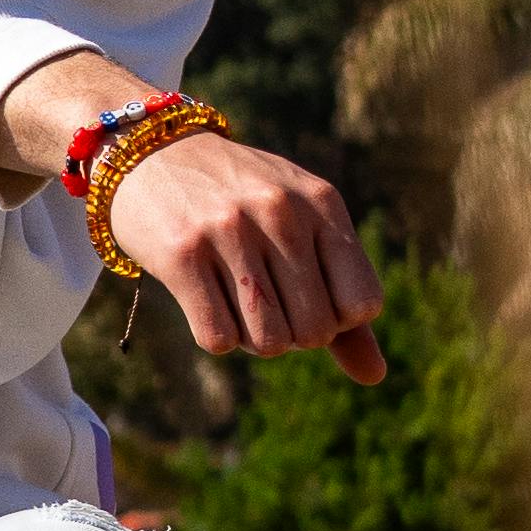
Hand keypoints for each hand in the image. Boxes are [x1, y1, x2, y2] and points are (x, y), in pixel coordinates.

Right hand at [109, 127, 389, 380]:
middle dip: (292, 333)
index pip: (362, 306)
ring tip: (236, 300)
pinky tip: (206, 299)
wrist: (154, 153)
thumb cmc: (243, 202)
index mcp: (323, 203)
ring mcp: (230, 230)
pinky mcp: (182, 253)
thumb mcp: (305, 229)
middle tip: (266, 301)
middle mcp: (281, 212)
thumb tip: (376, 377)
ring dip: (252, 338)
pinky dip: (216, 335)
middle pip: (314, 332)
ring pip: (269, 342)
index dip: (337, 320)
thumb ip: (343, 299)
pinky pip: (219, 338)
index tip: (308, 297)